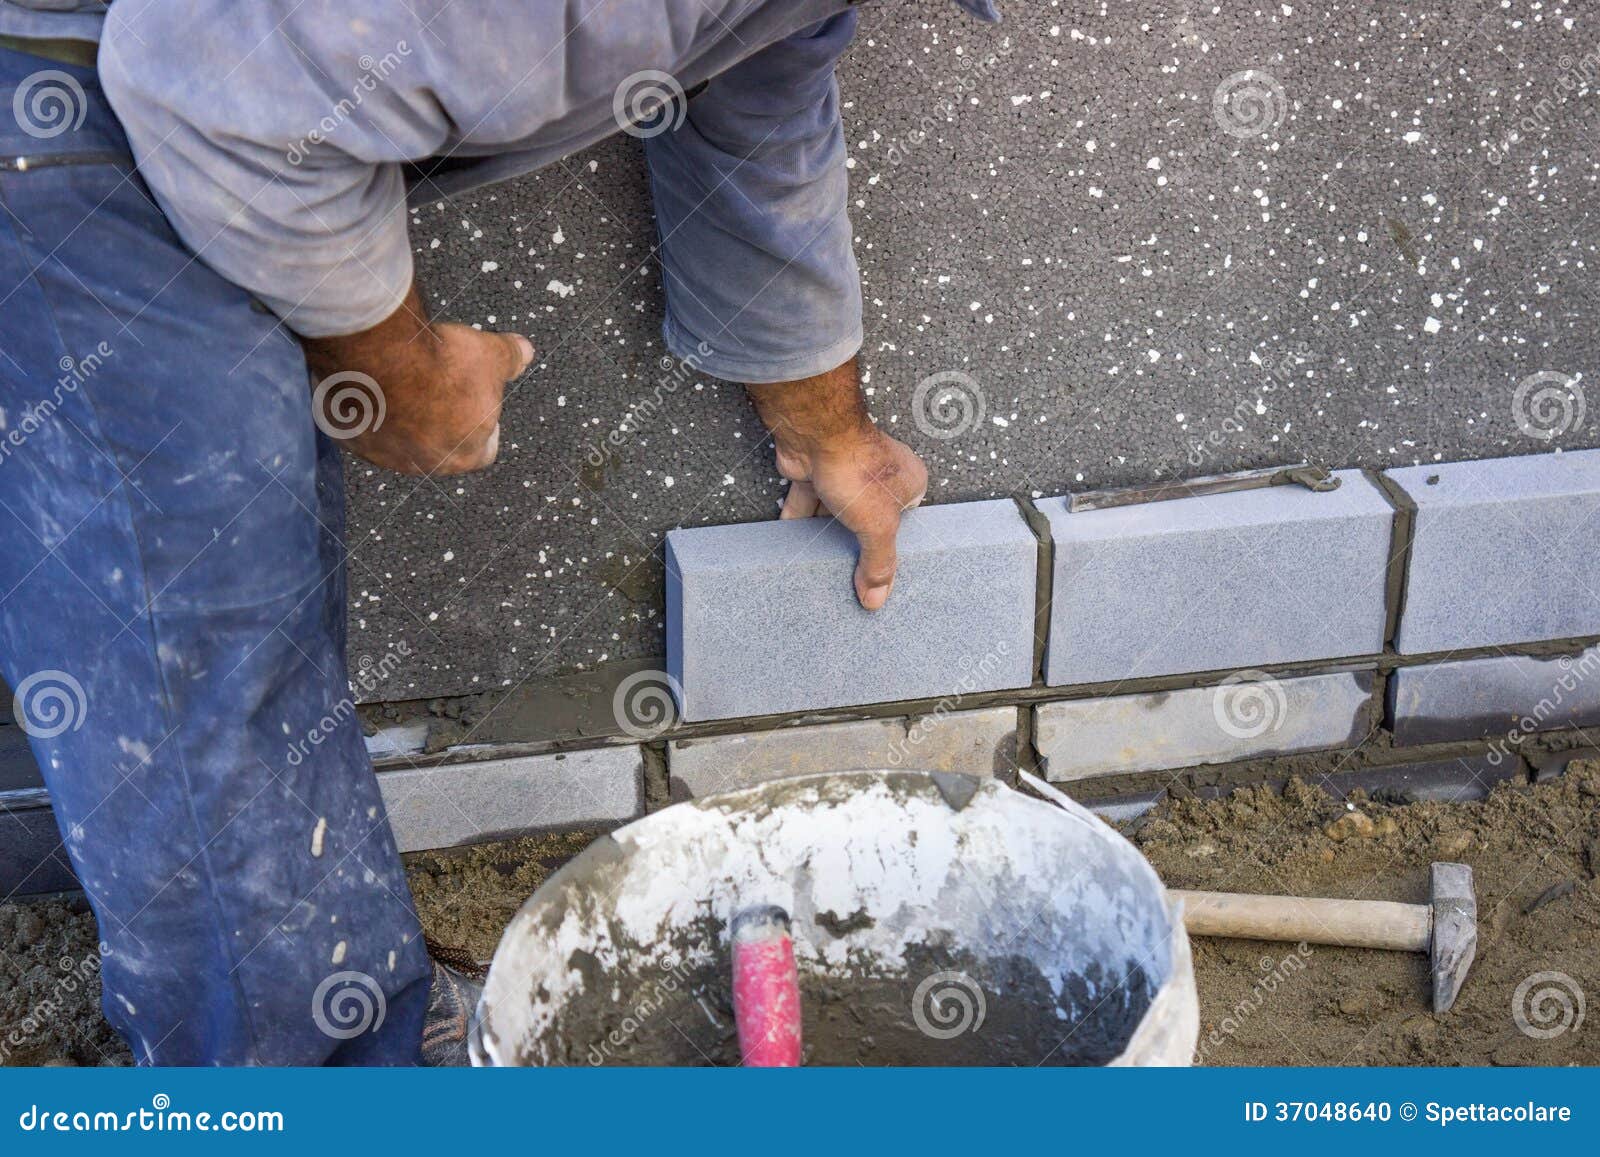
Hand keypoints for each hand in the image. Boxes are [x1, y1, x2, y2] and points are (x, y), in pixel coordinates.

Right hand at [300, 284, 532, 475]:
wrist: (380, 355)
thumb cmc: (439, 363)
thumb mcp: (492, 354)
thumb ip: (512, 357)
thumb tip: (525, 351)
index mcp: (464, 455)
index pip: (484, 450)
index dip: (486, 426)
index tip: (480, 405)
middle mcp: (421, 464)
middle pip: (439, 446)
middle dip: (442, 420)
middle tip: (439, 386)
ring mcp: (380, 453)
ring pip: (397, 438)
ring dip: (402, 416)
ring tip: (404, 380)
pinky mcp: (348, 435)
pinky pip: (362, 424)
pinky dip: (369, 407)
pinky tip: (373, 380)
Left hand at [747, 359, 927, 609]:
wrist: (816, 433)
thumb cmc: (857, 466)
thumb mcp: (878, 526)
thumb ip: (878, 563)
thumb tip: (876, 597)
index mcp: (908, 483)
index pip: (903, 526)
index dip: (890, 547)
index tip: (878, 573)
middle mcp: (879, 475)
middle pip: (867, 519)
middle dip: (853, 542)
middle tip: (846, 573)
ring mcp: (845, 471)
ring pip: (835, 512)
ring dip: (824, 533)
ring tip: (817, 562)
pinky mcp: (815, 470)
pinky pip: (807, 502)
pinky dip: (799, 520)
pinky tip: (793, 541)